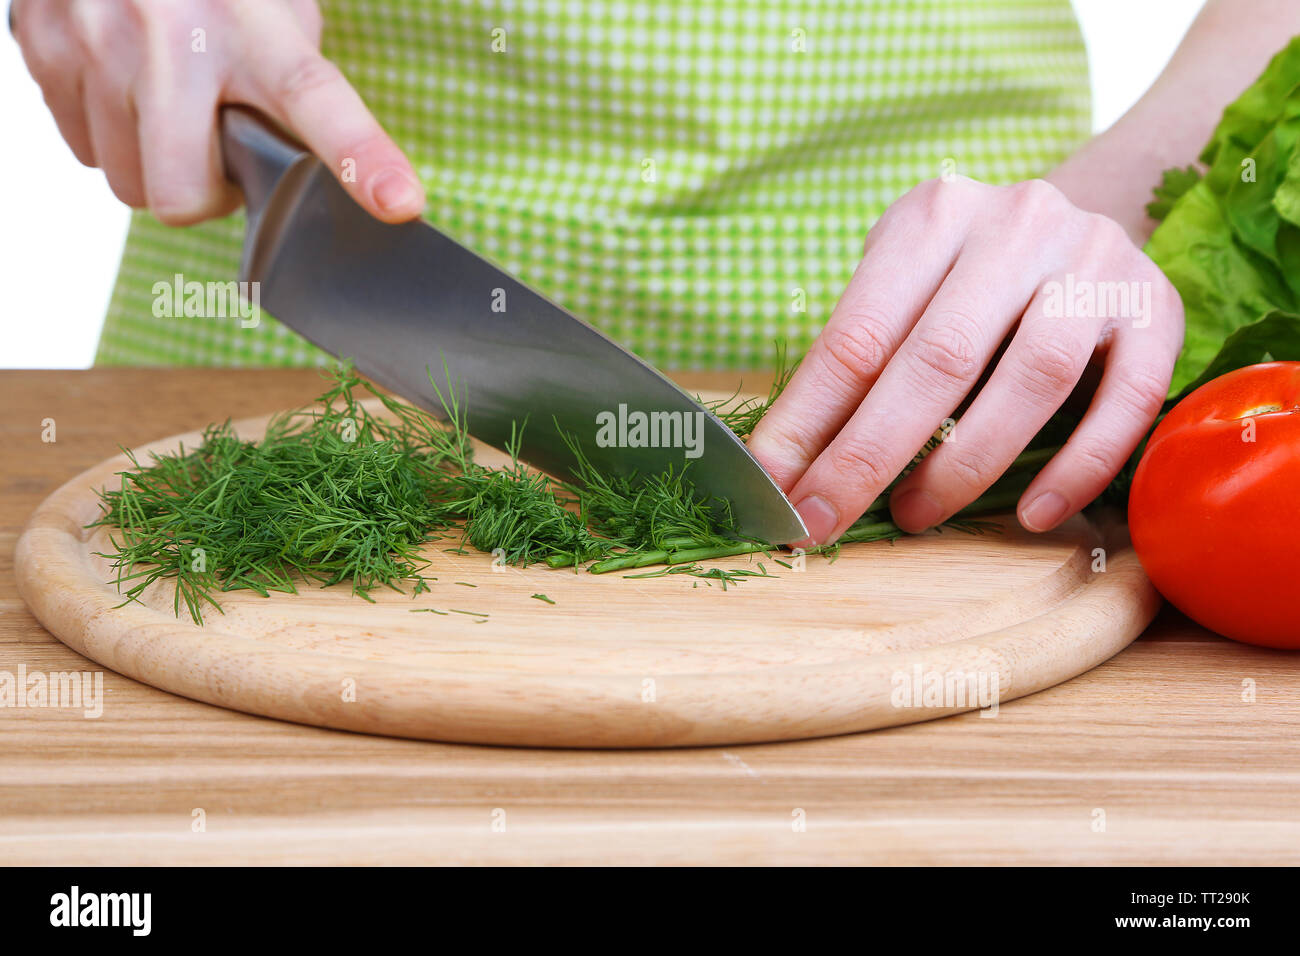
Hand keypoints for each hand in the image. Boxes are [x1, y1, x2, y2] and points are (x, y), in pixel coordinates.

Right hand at [12, 0, 423, 224]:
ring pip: (128, 182)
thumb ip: (292, 77)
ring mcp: (95, 40)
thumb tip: (318, 161)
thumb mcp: (274, 6)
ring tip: (171, 106)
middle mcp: (171, 34)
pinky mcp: (40, 46)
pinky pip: (84, 148)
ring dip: (156, 164)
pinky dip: (111, 133)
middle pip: (182, 194)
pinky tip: (125, 85)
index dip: (359, 159)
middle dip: (204, 193)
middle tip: (220, 150)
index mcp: (253, 24)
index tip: (399, 204)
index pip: (315, 99)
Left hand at [748, 176, 1183, 545]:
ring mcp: (1096, 262)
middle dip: (866, 456)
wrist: (1082, 218)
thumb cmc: (962, 273)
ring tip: (914, 515)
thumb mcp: (901, 282)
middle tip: (822, 520)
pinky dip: (1077, 468)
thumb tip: (791, 461)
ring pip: (1032, 377)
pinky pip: (1126, 403)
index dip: (806, 421)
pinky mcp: (1159, 309)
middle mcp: (1018, 225)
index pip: (856, 334)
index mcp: (934, 215)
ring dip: (965, 464)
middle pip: (937, 359)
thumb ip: (858, 350)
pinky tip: (1032, 515)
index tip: (771, 489)